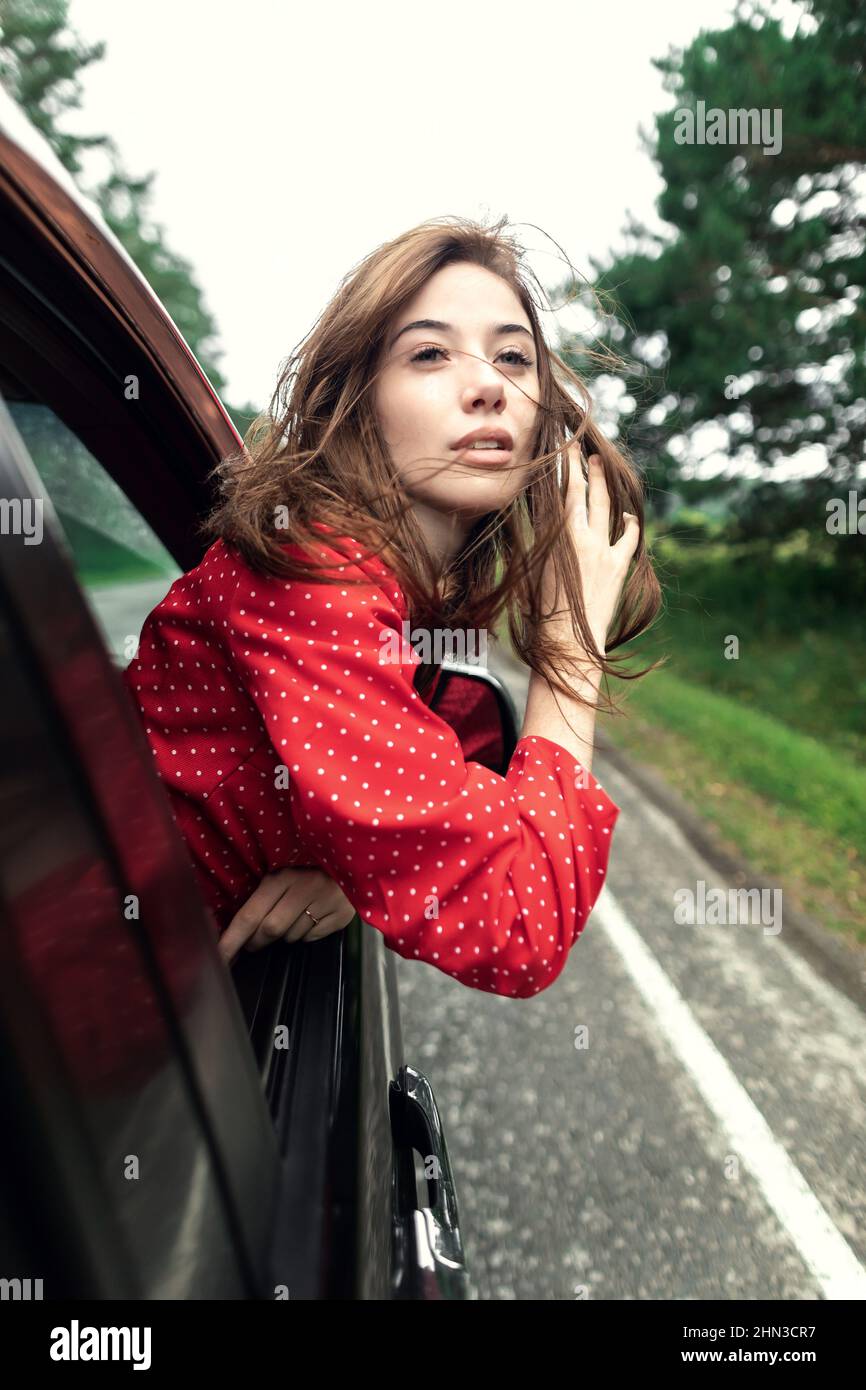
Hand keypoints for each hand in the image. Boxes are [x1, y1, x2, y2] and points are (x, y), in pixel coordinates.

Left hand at [217, 866, 357, 964]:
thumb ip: (262, 899)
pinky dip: (307, 934)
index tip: (220, 958)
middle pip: (270, 930)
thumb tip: (238, 933)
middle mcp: (303, 888)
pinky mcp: (341, 915)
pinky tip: (313, 917)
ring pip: (292, 936)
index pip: (249, 915)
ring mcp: (325, 901)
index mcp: (281, 877)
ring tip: (295, 916)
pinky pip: (313, 937)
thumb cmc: (308, 869)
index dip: (232, 940)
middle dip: (258, 940)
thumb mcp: (282, 876)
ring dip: (286, 934)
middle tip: (255, 940)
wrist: (351, 859)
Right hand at [546, 446, 639, 649]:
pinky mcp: (618, 566)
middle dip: (586, 468)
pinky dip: (628, 524)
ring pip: (606, 508)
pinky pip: (628, 537)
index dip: (566, 468)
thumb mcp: (534, 568)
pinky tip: (627, 516)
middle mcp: (583, 537)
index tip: (566, 450)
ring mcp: (604, 550)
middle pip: (586, 493)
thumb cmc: (541, 610)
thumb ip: (544, 541)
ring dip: (605, 486)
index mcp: (559, 536)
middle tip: (584, 450)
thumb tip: (548, 520)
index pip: (564, 492)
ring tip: (602, 468)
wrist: (567, 640)